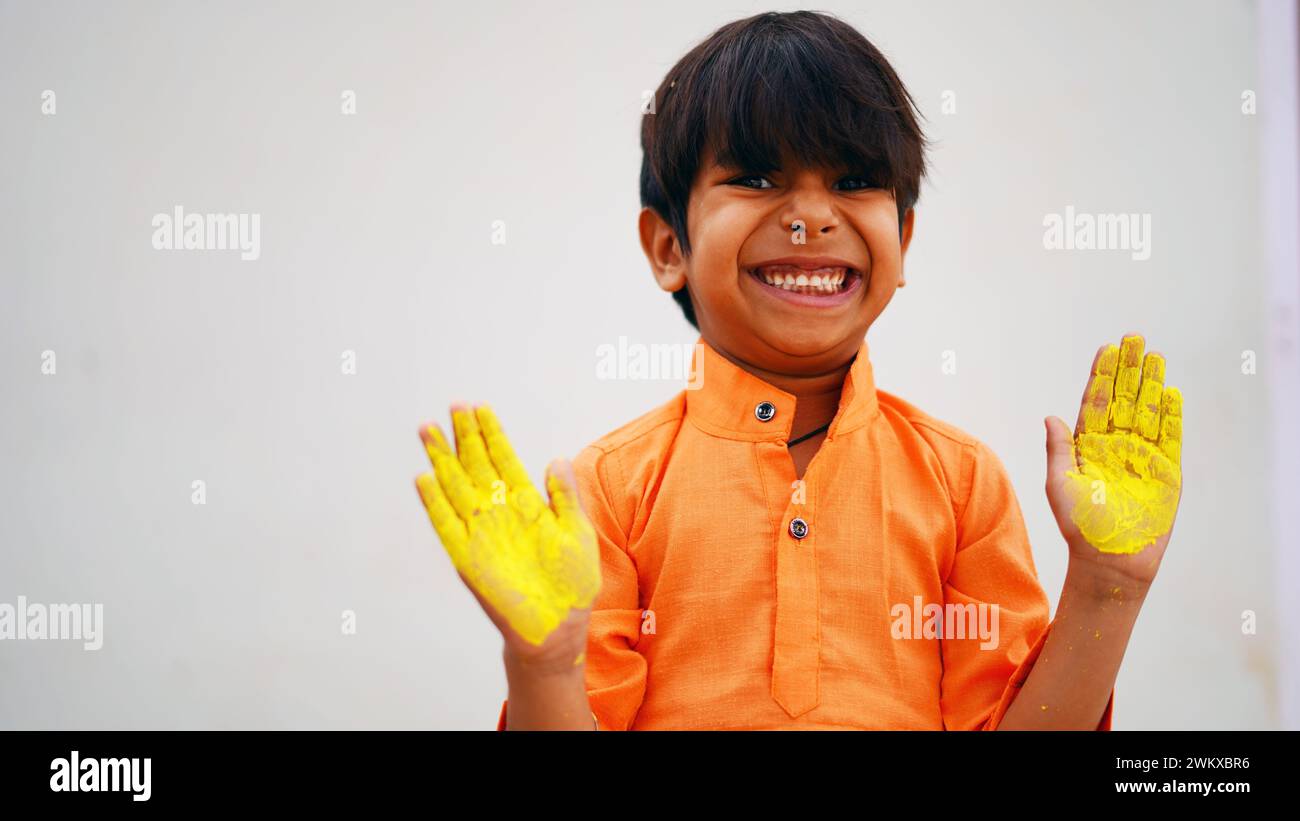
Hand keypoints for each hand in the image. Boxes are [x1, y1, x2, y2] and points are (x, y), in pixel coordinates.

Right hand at [414, 403, 600, 661]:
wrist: (559, 625)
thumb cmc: (572, 581)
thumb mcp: (577, 531)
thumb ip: (566, 496)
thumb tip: (555, 459)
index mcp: (527, 504)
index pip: (503, 460)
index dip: (491, 434)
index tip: (479, 407)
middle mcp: (500, 514)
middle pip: (476, 467)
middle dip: (463, 437)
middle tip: (452, 406)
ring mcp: (482, 534)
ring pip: (456, 488)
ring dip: (442, 461)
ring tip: (428, 431)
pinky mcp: (469, 559)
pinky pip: (447, 527)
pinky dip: (435, 505)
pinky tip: (424, 480)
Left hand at [1044, 334, 1182, 584]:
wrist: (1110, 559)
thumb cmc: (1079, 526)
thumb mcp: (1060, 484)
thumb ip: (1059, 449)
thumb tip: (1050, 416)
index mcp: (1088, 446)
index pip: (1095, 403)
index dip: (1101, 376)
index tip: (1106, 349)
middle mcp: (1116, 446)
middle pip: (1124, 399)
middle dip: (1129, 369)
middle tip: (1134, 337)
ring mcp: (1142, 457)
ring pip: (1148, 411)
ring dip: (1152, 383)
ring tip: (1155, 355)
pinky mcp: (1166, 472)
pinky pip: (1170, 438)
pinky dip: (1171, 416)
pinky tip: (1170, 393)